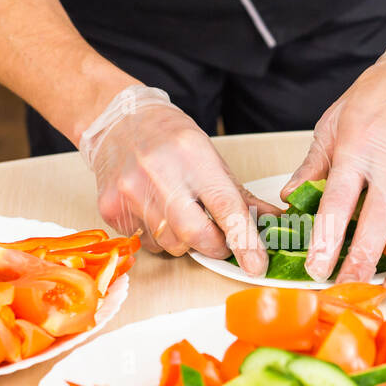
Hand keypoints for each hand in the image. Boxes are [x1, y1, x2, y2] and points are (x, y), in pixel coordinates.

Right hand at [80, 86, 276, 274]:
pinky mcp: (111, 209)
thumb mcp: (211, 158)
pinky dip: (160, 237)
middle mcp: (160, 174)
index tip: (256, 264)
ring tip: (179, 212)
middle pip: (195, 234)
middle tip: (219, 239)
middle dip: (215, 246)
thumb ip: (240, 196)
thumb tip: (274, 223)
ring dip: (185, 240)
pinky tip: (155, 211)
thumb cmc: (171, 140)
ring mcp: (131, 192)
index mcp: (194, 156)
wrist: (120, 122)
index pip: (225, 207)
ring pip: (171, 245)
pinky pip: (147, 244)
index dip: (244, 240)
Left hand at [283, 35, 385, 297]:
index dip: (326, 239)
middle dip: (362, 264)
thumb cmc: (379, 94)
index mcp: (358, 150)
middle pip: (378, 225)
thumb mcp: (335, 121)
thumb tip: (288, 196)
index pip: (338, 202)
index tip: (316, 269)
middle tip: (348, 291)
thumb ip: (314, 163)